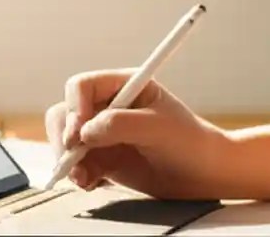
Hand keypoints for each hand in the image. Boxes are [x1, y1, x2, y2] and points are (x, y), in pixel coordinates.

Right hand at [44, 69, 228, 199]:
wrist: (204, 174)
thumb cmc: (189, 142)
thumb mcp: (157, 128)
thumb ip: (119, 125)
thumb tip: (84, 133)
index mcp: (123, 85)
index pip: (82, 86)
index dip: (75, 107)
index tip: (79, 133)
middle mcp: (109, 105)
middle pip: (66, 112)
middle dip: (64, 136)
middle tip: (72, 161)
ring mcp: (104, 133)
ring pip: (67, 140)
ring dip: (68, 160)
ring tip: (84, 179)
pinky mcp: (105, 158)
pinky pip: (77, 164)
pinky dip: (79, 175)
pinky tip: (93, 184)